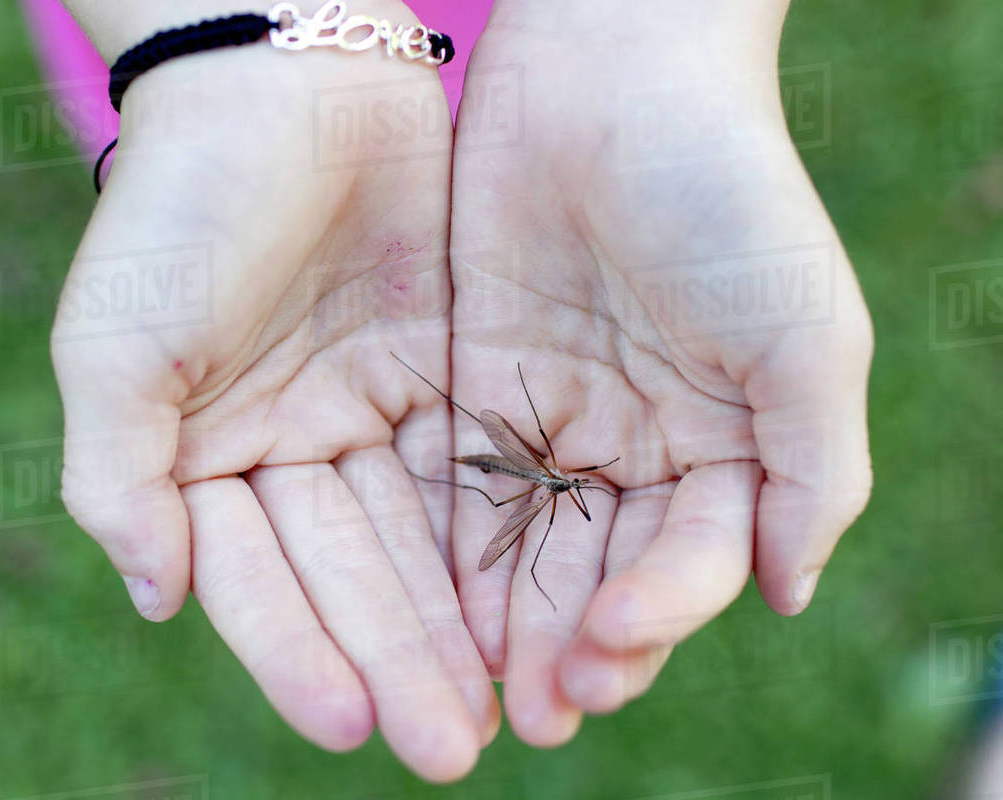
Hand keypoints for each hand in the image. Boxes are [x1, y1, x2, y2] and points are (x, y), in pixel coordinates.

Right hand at [52, 1, 496, 779]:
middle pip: (348, 573)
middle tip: (450, 746)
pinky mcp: (438, 371)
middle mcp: (289, 448)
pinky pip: (472, 469)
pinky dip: (494, 539)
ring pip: (417, 539)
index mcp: (203, 455)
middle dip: (395, 660)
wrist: (281, 79)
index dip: (298, 653)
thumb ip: (119, 477)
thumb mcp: (116, 346)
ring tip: (500, 707)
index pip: (254, 580)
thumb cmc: (179, 209)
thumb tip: (159, 600)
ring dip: (453, 623)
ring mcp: (368, 412)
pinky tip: (528, 607)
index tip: (352, 723)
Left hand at [447, 0, 871, 743]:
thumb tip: (787, 597)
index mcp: (724, 443)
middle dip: (573, 641)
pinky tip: (430, 601)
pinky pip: (458, 477)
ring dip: (506, 617)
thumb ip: (813, 472)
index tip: (605, 653)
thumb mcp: (804, 339)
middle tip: (540, 714)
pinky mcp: (473, 379)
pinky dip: (448, 543)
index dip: (654, 615)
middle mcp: (636, 442)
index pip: (688, 559)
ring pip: (527, 541)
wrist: (615, 75)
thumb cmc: (729, 197)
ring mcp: (552, 415)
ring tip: (482, 690)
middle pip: (603, 568)